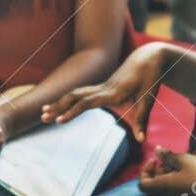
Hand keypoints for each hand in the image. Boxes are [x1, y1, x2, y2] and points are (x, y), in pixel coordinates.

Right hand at [40, 42, 168, 139]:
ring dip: (60, 103)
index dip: (72, 112)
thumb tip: (142, 140)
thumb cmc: (151, 76)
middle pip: (75, 97)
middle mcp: (104, 88)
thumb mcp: (150, 97)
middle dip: (59, 107)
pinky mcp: (103, 87)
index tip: (58, 120)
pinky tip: (59, 106)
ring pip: (76, 94)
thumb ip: (143, 119)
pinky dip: (69, 100)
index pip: (87, 103)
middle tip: (43, 118)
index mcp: (113, 92)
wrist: (149, 56)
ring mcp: (102, 87)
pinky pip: (82, 93)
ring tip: (43, 113)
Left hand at [136, 147, 195, 195]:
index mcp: (163, 186)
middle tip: (172, 159)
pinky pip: (175, 189)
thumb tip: (156, 150)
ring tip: (183, 163)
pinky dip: (177, 179)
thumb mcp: (183, 160)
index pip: (142, 184)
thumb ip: (167, 155)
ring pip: (165, 186)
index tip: (156, 160)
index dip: (145, 170)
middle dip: (159, 169)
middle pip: (154, 183)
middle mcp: (167, 195)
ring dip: (169, 173)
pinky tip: (189, 171)